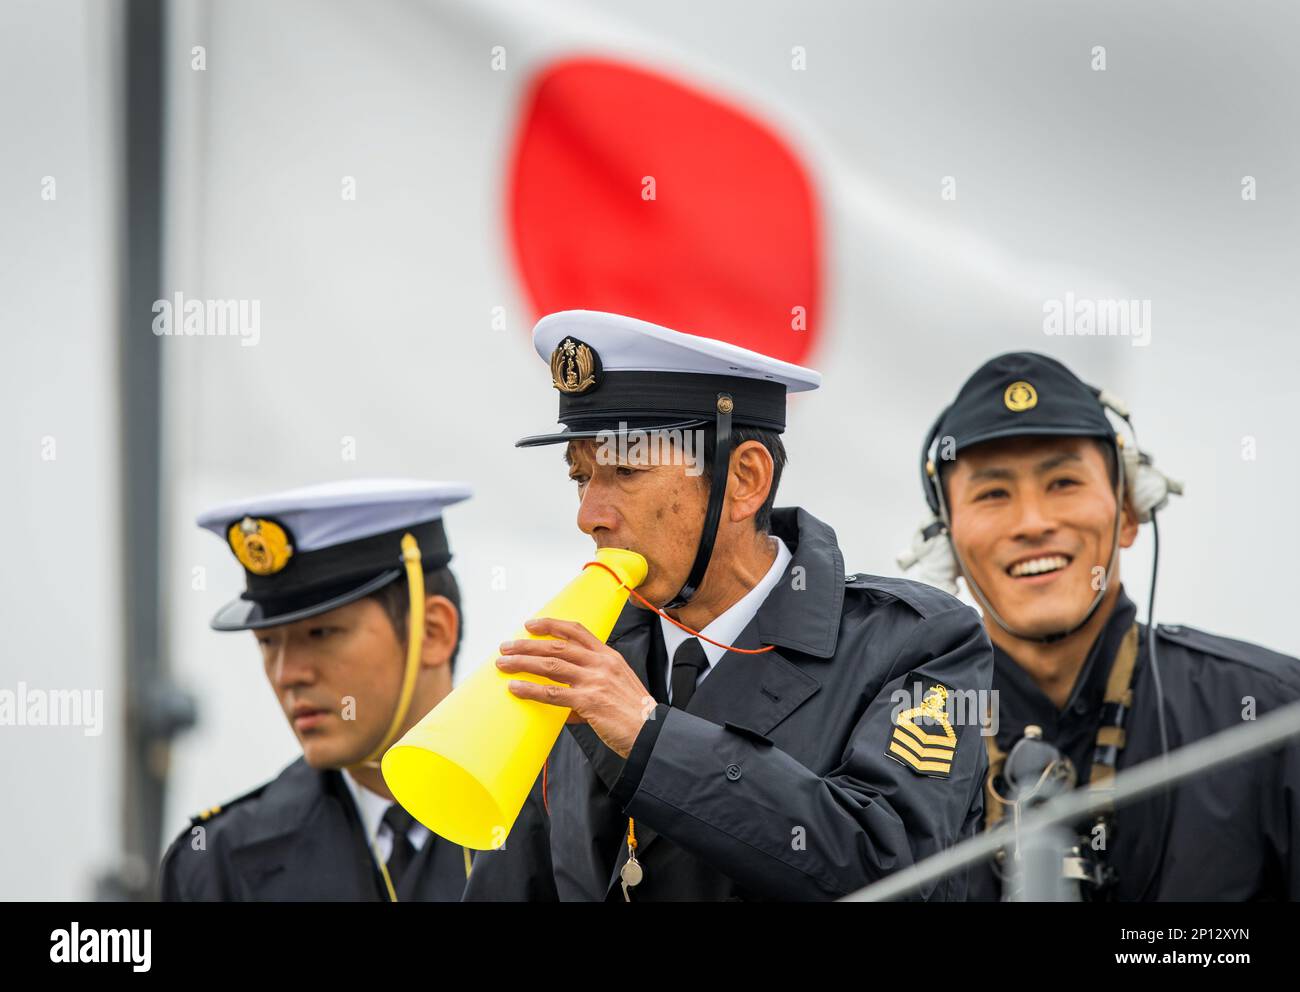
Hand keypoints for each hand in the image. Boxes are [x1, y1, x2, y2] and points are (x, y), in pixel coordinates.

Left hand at [496, 618, 657, 758]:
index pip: (577, 631)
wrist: (652, 732)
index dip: (551, 625)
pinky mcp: (589, 701)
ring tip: (503, 663)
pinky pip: (552, 693)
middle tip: (506, 647)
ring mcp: (595, 681)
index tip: (532, 624)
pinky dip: (530, 689)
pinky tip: (516, 688)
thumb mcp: (618, 686)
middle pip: (557, 646)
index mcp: (609, 656)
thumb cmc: (635, 714)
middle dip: (527, 645)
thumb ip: (591, 685)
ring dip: (523, 663)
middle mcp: (601, 664)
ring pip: (551, 664)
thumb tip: (563, 698)